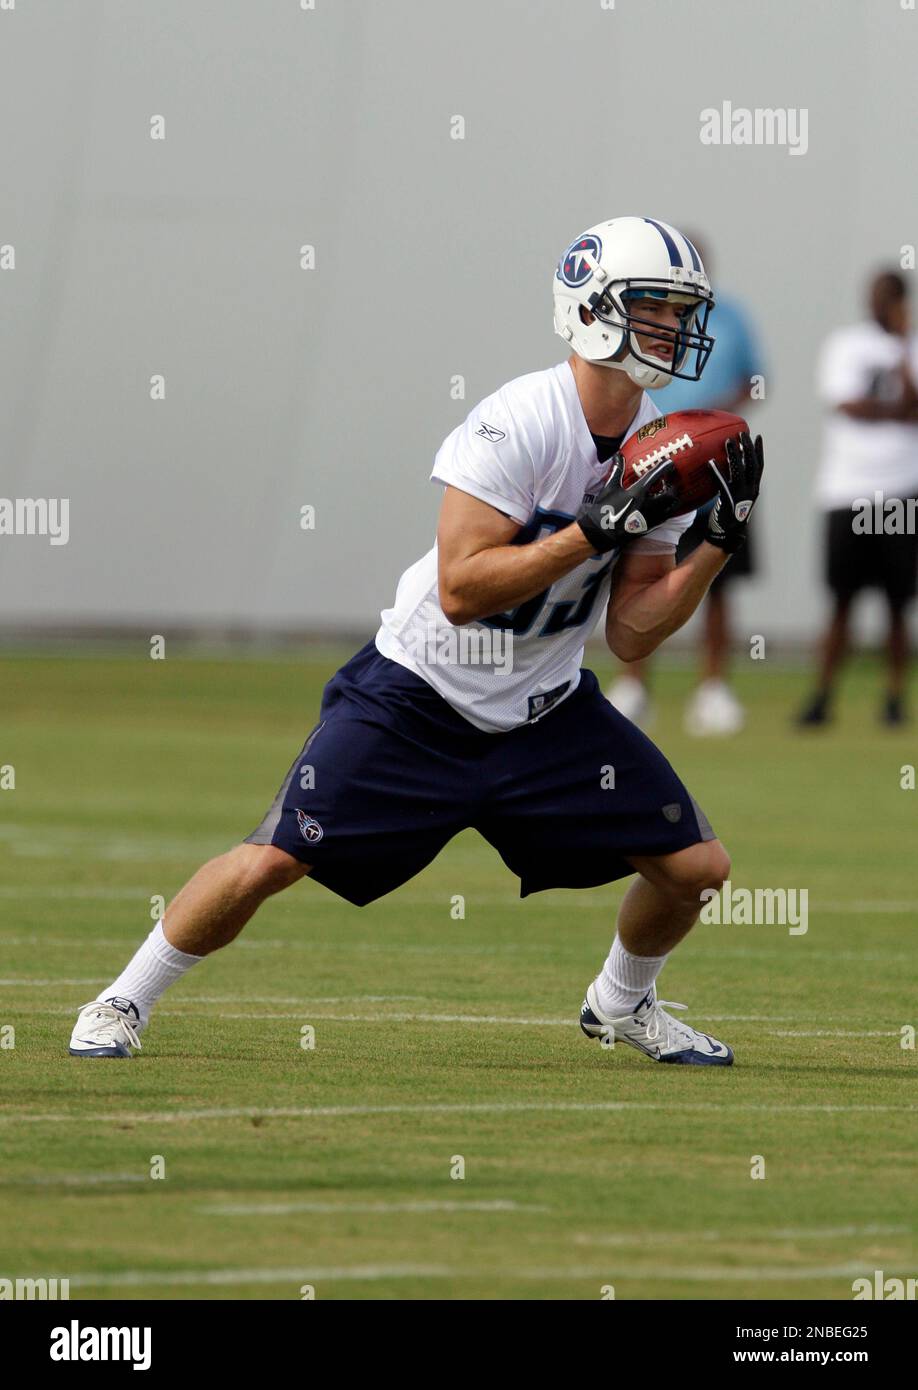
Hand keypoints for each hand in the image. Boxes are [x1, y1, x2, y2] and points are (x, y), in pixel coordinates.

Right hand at [577, 453, 680, 553]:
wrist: (601, 533)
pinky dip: (669, 509)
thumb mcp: (609, 487)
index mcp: (637, 492)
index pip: (655, 476)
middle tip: (670, 481)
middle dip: (673, 485)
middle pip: (670, 493)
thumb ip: (617, 470)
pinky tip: (665, 506)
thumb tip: (618, 455)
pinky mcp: (650, 527)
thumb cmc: (604, 509)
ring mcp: (651, 517)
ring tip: (669, 493)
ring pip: (672, 507)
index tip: (670, 463)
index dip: (665, 467)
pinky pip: (666, 517)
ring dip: (673, 498)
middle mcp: (647, 505)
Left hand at [705, 432, 763, 553]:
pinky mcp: (729, 500)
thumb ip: (736, 484)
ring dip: (734, 454)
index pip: (759, 466)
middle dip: (747, 447)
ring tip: (728, 441)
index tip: (757, 437)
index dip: (759, 451)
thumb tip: (728, 468)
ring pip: (739, 470)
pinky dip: (717, 472)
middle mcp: (750, 490)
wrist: (727, 535)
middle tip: (742, 433)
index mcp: (754, 489)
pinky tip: (710, 462)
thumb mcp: (737, 498)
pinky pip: (723, 483)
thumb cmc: (729, 516)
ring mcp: (740, 495)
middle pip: (751, 464)